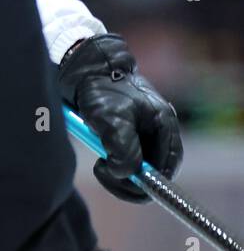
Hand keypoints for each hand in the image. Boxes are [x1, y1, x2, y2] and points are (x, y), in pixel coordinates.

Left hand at [58, 34, 183, 202]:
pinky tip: (98, 155)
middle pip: (152, 170)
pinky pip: (122, 157)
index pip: (168, 165)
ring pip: (135, 166)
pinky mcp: (124, 132)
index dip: (150, 181)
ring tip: (99, 162)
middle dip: (129, 178)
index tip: (125, 181)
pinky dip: (110, 162)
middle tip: (103, 169)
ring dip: (117, 171)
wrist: (81, 69)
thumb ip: (124, 150)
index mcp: (163, 124)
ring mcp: (140, 132)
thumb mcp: (112, 120)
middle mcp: (156, 130)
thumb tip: (126, 174)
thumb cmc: (100, 90)